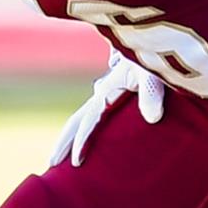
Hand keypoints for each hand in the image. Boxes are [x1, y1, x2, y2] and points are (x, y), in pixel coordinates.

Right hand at [50, 52, 165, 166]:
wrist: (157, 42)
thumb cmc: (155, 59)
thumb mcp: (154, 73)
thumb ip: (152, 93)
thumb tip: (152, 118)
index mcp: (107, 91)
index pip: (88, 120)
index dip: (80, 141)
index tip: (75, 163)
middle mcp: (102, 94)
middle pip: (75, 122)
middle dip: (62, 143)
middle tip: (50, 165)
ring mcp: (107, 96)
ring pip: (81, 119)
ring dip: (69, 138)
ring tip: (60, 159)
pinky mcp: (116, 97)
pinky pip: (94, 118)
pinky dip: (85, 132)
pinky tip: (86, 144)